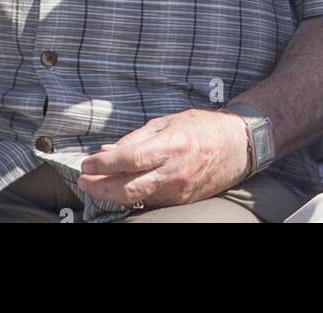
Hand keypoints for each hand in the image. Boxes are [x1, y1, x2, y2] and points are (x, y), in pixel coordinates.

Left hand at [77, 108, 250, 208]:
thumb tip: (108, 149)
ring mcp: (178, 189)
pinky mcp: (182, 200)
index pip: (129, 159)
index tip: (86, 163)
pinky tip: (121, 187)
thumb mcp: (169, 121)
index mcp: (171, 145)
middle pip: (128, 189)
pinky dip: (133, 195)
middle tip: (84, 181)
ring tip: (97, 185)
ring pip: (136, 199)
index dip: (103, 164)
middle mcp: (174, 171)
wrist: (239, 146)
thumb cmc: (204, 127)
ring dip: (112, 193)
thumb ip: (137, 137)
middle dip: (100, 187)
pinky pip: (151, 200)